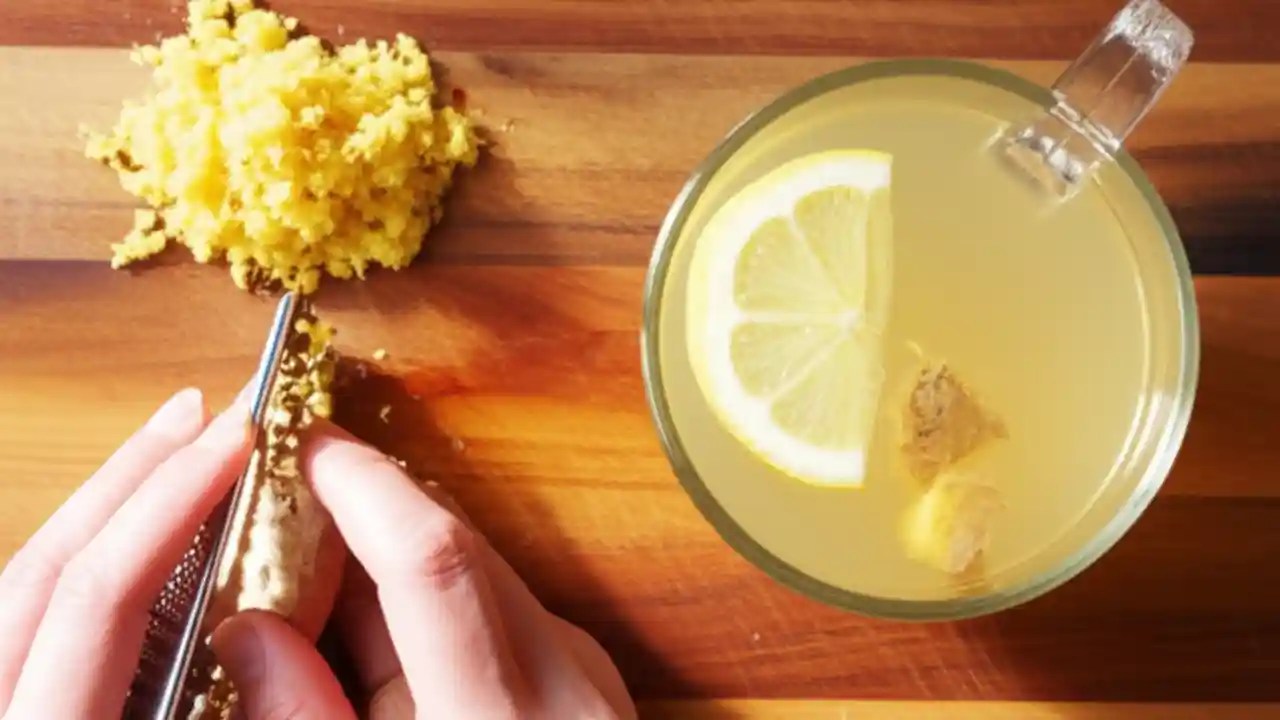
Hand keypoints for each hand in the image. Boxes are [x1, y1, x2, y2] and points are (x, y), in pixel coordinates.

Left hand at [0, 388, 251, 718]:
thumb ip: (234, 713)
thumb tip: (259, 629)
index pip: (97, 595)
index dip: (169, 504)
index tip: (236, 438)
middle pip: (44, 564)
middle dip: (132, 475)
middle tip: (203, 413)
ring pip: (26, 580)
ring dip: (107, 505)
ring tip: (176, 450)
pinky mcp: (6, 699)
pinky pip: (26, 612)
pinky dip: (84, 558)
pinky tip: (136, 538)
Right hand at [211, 426, 636, 719]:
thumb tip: (245, 629)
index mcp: (496, 719)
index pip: (434, 561)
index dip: (365, 485)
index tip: (301, 439)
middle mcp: (558, 677)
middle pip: (457, 546)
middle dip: (363, 506)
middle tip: (280, 491)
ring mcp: (583, 668)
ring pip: (475, 566)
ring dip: (391, 549)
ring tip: (310, 556)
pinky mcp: (584, 669)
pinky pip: (496, 600)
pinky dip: (429, 589)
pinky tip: (375, 617)